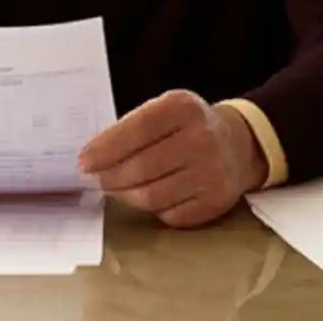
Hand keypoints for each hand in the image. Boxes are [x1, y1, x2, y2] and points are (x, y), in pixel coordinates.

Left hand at [79, 90, 267, 227]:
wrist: (238, 143)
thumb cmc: (187, 126)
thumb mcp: (164, 110)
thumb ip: (132, 128)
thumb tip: (92, 158)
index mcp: (184, 108)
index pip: (137, 130)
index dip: (106, 149)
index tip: (84, 161)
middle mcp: (202, 138)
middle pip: (142, 168)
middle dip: (110, 177)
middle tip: (95, 179)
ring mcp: (213, 172)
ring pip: (152, 196)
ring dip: (125, 195)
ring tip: (115, 188)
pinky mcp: (216, 201)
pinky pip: (169, 213)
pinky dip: (151, 208)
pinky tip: (145, 196)